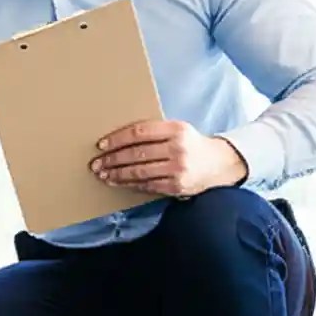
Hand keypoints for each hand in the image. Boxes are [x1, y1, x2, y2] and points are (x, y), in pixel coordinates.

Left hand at [91, 120, 247, 197]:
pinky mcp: (177, 186)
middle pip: (136, 153)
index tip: (101, 145)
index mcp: (176, 129)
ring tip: (102, 174)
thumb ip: (153, 132)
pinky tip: (117, 182)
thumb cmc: (191, 144)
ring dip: (116, 174)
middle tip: (95, 163)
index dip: (117, 138)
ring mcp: (178, 169)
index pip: (139, 132)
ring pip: (139, 171)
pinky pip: (147, 185)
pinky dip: (129, 184)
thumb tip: (117, 140)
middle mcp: (178, 148)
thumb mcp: (177, 130)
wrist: (219, 164)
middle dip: (112, 159)